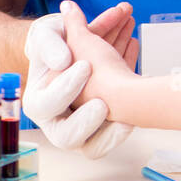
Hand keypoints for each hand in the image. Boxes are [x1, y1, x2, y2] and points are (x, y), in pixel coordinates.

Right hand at [22, 0, 136, 157]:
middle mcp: (58, 120)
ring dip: (112, 133)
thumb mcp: (47, 35)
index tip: (86, 66)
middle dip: (85, 123)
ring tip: (128, 119)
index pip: (46, 103)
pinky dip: (129, 119)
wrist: (75, 48)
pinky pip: (117, 132)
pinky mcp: (106, 124)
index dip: (66, 88)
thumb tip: (62, 60)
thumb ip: (50, 44)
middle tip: (102, 105)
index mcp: (38, 101)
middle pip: (68, 138)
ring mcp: (83, 126)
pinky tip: (142, 99)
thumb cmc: (56, 43)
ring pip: (95, 145)